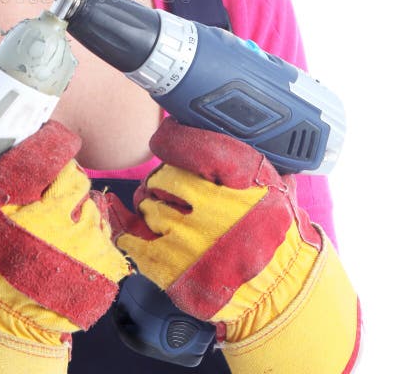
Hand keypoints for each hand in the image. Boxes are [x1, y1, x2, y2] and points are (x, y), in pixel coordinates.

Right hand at [0, 121, 129, 372]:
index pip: (48, 146)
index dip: (52, 142)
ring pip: (91, 206)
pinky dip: (90, 242)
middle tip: (50, 198)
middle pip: (74, 175)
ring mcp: (80, 236)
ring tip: (58, 234)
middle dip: (64, 182)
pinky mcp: (100, 263)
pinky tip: (70, 254)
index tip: (52, 143)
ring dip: (77, 214)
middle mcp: (52, 208)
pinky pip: (104, 237)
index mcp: (15, 190)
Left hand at [109, 119, 359, 372]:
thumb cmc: (273, 229)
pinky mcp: (174, 272)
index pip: (190, 142)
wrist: (280, 291)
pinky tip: (136, 223)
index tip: (167, 137)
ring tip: (171, 212)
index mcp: (247, 181)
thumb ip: (241, 150)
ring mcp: (194, 244)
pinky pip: (132, 237)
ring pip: (146, 204)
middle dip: (163, 179)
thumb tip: (201, 118)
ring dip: (152, 205)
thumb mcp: (274, 180)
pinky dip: (129, 226)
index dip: (173, 138)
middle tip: (173, 186)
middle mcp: (219, 210)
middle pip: (162, 175)